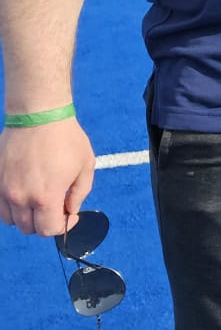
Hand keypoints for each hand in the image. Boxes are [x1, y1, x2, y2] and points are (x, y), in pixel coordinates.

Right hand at [0, 116, 95, 235]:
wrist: (38, 116)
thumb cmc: (66, 138)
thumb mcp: (86, 166)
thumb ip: (79, 193)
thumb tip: (71, 210)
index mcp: (46, 196)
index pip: (48, 230)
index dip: (62, 227)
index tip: (69, 216)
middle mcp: (20, 197)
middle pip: (28, 228)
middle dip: (44, 223)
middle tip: (55, 208)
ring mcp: (4, 189)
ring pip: (10, 220)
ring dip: (25, 217)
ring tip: (38, 201)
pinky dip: (10, 207)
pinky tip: (23, 194)